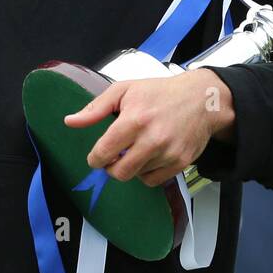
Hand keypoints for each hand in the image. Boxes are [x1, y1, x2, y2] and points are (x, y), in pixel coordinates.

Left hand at [63, 69, 234, 186]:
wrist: (202, 99)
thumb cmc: (159, 93)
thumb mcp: (124, 91)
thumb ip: (95, 108)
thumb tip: (70, 122)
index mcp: (134, 120)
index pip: (104, 152)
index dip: (95, 158)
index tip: (96, 156)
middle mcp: (152, 139)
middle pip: (119, 172)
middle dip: (111, 167)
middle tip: (114, 156)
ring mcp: (168, 153)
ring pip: (136, 176)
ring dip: (131, 167)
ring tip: (137, 148)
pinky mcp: (181, 163)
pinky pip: (154, 181)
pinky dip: (146, 173)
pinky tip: (149, 156)